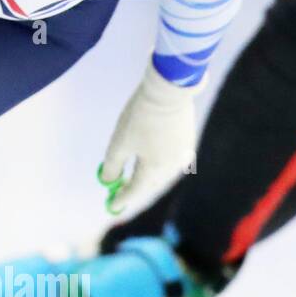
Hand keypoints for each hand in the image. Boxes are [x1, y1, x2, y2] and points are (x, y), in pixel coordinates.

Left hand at [99, 63, 199, 214]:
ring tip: (135, 180)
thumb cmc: (140, 117)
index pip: (136, 191)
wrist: (169, 90)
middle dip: (135, 189)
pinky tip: (153, 161)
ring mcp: (183, 154)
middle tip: (121, 192)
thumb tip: (108, 181)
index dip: (123, 198)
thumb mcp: (120, 142)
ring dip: (147, 178)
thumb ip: (113, 165)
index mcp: (155, 170)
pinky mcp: (188, 141)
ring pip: (162, 173)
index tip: (112, 206)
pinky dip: (158, 165)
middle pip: (150, 184)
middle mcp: (172, 167)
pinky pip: (170, 161)